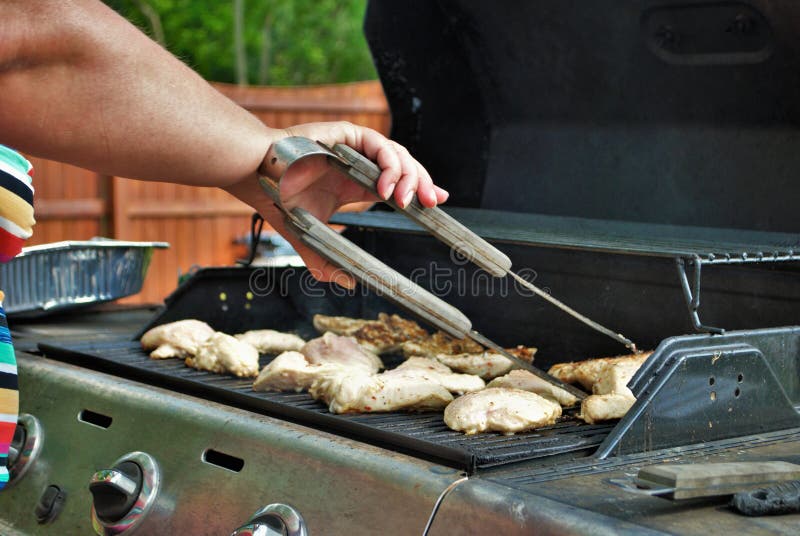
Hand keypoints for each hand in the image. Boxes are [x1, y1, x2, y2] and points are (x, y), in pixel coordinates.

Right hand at [224, 121, 448, 286]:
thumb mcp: (309, 238)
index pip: (397, 184)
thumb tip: (348, 286)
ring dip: (409, 176)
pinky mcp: (349, 134)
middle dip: (423, 183)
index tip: (437, 204)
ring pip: (397, 155)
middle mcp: (359, 163)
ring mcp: (355, 147)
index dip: (419, 190)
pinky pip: (380, 144)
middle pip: (404, 168)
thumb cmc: (278, 200)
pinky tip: (387, 188)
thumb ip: (326, 261)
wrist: (256, 176)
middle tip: (433, 204)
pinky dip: (389, 165)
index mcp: (355, 183)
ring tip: (408, 200)